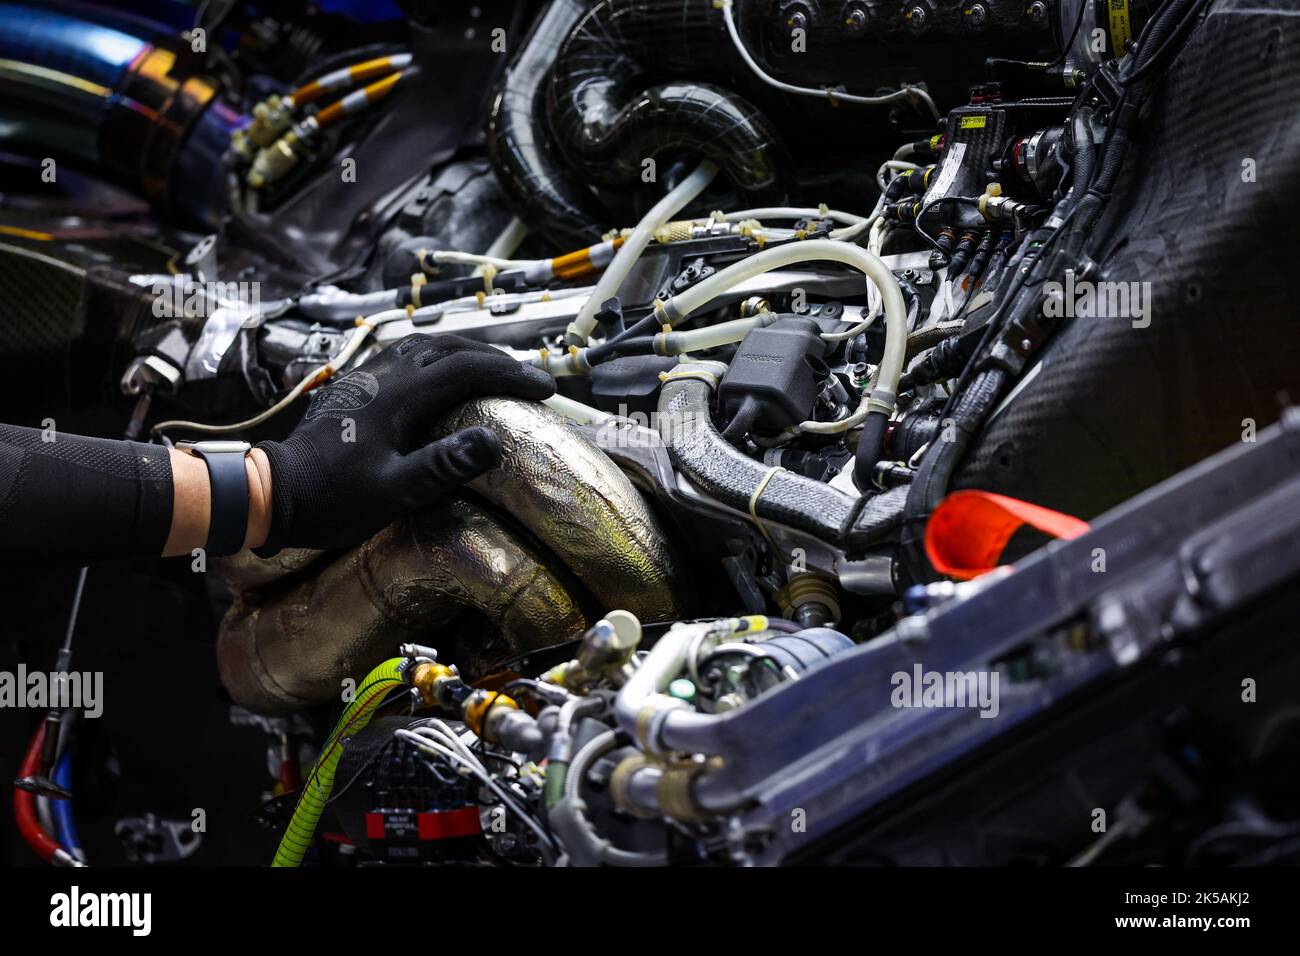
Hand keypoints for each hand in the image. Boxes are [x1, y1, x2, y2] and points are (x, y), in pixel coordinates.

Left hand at [253, 333, 553, 553]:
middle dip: (494, 358)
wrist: (272, 493)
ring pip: (424, 345)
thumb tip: (493, 442)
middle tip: (527, 377)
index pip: (467, 370)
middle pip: (449, 348)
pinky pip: (403, 356)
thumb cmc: (332, 499)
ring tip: (492, 368)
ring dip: (464, 351)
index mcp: (398, 396)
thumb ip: (444, 465)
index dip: (511, 375)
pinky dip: (435, 357)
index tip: (544, 389)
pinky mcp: (354, 387)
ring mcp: (366, 377)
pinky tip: (439, 374)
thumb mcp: (394, 491)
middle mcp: (383, 376)